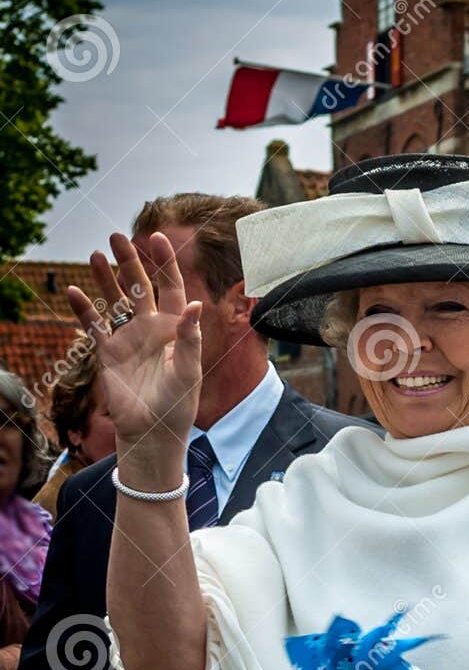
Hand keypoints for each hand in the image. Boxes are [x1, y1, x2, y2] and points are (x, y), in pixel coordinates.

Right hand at [68, 232, 200, 457]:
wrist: (154, 433)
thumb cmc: (178, 406)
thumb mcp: (188, 372)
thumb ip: (190, 338)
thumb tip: (195, 305)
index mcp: (174, 329)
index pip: (171, 288)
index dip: (165, 263)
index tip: (157, 237)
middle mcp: (150, 329)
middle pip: (139, 287)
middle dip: (129, 262)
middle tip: (116, 236)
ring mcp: (128, 339)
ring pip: (114, 301)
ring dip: (104, 279)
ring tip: (93, 255)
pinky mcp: (109, 354)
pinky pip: (94, 326)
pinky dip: (84, 310)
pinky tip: (74, 291)